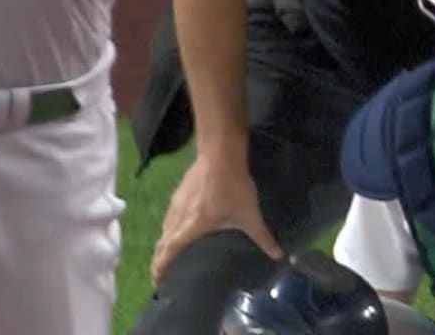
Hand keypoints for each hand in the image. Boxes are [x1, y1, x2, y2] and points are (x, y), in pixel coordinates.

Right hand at [150, 156, 282, 282]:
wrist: (220, 152)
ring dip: (163, 244)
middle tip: (161, 274)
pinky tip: (178, 228)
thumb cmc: (234, 186)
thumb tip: (278, 255)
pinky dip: (169, 229)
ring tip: (169, 255)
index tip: (156, 280)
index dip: (160, 266)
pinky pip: (169, 216)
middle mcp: (178, 216)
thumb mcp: (249, 214)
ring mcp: (176, 202)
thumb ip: (262, 236)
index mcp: (191, 226)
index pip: (169, 250)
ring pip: (164, 228)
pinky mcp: (179, 192)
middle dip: (159, 259)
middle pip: (163, 242)